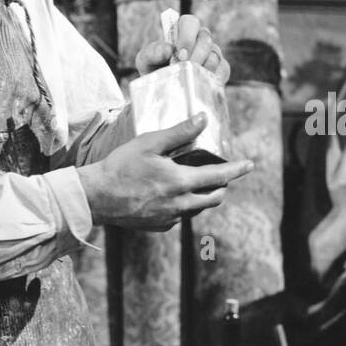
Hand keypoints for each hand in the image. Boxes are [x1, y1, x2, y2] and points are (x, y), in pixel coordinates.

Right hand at [77, 113, 253, 230]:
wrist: (96, 198)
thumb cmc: (121, 166)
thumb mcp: (150, 143)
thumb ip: (180, 132)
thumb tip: (203, 119)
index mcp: (181, 182)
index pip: (220, 177)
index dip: (237, 170)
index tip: (250, 165)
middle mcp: (181, 204)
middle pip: (215, 197)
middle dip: (222, 185)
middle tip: (220, 173)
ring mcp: (171, 218)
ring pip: (198, 208)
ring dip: (203, 196)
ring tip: (194, 181)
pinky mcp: (160, 226)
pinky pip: (181, 216)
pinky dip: (184, 205)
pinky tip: (171, 195)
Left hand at [135, 14, 229, 83]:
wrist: (162, 90)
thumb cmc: (154, 69)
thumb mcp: (145, 61)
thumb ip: (152, 52)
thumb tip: (168, 49)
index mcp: (182, 30)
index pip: (190, 22)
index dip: (187, 36)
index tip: (179, 54)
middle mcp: (200, 38)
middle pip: (206, 38)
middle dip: (195, 54)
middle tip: (184, 68)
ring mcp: (212, 53)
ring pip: (214, 55)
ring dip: (201, 68)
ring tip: (188, 79)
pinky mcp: (221, 69)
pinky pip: (222, 70)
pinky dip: (211, 77)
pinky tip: (199, 84)